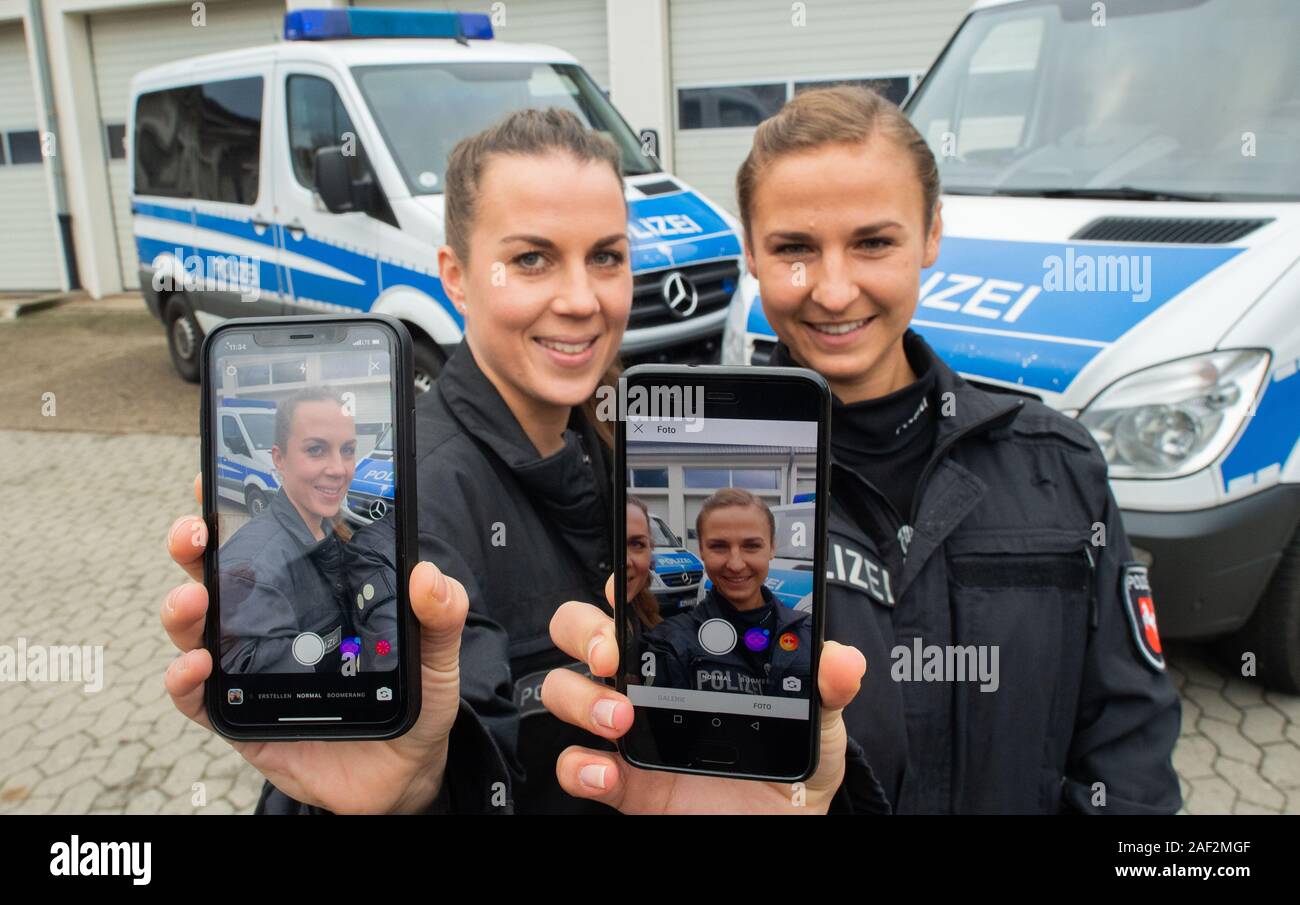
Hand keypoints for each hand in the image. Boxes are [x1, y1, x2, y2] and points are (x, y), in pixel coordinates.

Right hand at [160, 474, 464, 813]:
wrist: (403, 775)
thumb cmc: (412, 704)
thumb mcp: (435, 657)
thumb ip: (439, 616)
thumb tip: (427, 575)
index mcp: (312, 596)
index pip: (268, 544)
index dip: (236, 510)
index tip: (215, 478)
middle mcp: (271, 625)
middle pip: (217, 576)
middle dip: (193, 547)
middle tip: (194, 532)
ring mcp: (250, 671)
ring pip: (196, 630)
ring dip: (182, 610)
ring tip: (194, 600)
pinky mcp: (241, 720)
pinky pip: (197, 699)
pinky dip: (184, 680)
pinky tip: (197, 665)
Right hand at [542, 576, 865, 813]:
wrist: (779, 835)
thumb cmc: (789, 772)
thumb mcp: (818, 722)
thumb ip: (827, 687)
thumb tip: (842, 660)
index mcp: (688, 657)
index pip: (641, 602)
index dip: (624, 580)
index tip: (631, 584)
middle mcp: (648, 685)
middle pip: (583, 633)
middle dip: (585, 630)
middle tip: (612, 651)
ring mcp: (629, 732)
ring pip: (565, 690)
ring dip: (580, 696)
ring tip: (618, 718)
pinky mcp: (623, 783)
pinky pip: (574, 765)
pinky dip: (577, 765)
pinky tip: (606, 770)